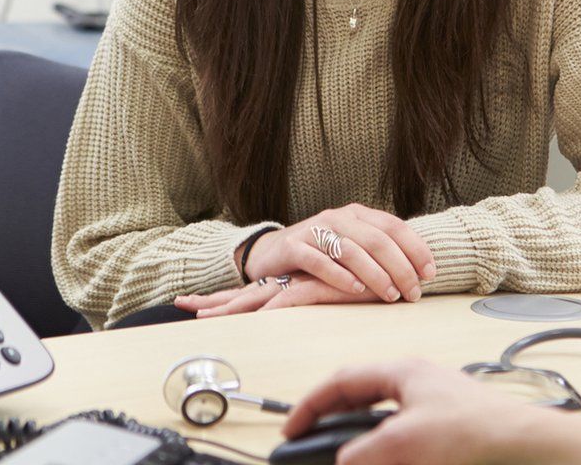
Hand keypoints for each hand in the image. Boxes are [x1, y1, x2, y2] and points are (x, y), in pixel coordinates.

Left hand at [176, 273, 374, 317]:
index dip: (227, 296)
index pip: (257, 288)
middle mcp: (294, 279)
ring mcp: (302, 281)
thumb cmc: (376, 278)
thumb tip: (320, 305)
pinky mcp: (316, 286)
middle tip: (182, 302)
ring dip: (228, 306)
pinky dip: (264, 310)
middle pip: (247, 291)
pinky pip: (285, 300)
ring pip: (256, 295)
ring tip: (198, 313)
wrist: (398, 264)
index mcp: (296, 280)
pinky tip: (248, 316)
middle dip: (216, 299)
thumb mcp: (345, 290)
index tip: (196, 301)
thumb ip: (329, 292)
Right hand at [241, 204, 436, 303]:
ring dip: (375, 275)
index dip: (415, 249)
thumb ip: (380, 252)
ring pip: (352, 250)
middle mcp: (338, 217)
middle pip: (377, 240)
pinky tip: (355, 290)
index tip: (430, 273)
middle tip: (413, 293)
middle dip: (400, 268)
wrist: (272, 253)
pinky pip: (319, 261)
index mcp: (358, 214)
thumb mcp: (352, 245)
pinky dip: (340, 276)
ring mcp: (314, 230)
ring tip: (390, 296)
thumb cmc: (321, 254)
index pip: (394, 226)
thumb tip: (420, 273)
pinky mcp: (293, 247)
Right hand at [281, 360, 549, 464]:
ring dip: (362, 436)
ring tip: (349, 455)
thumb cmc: (475, 430)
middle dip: (335, 419)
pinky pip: (405, 434)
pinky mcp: (450, 428)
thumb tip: (346, 460)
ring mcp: (435, 404)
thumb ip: (363, 451)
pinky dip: (388, 446)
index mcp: (403, 372)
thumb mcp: (402, 442)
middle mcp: (418, 382)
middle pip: (362, 397)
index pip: (343, 381)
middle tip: (314, 440)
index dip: (312, 404)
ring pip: (383, 417)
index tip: (294, 427)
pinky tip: (388, 458)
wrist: (522, 445)